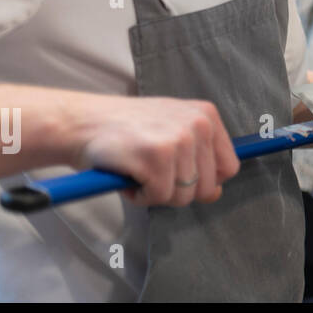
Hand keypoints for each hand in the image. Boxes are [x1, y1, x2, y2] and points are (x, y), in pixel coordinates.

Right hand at [67, 95, 239, 207]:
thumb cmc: (128, 129)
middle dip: (177, 190)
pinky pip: (159, 197)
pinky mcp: (157, 156)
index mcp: (207, 115)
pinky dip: (140, 196)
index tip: (181, 176)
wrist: (83, 122)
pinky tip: (128, 176)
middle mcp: (198, 124)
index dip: (206, 181)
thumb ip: (199, 158)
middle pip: (207, 187)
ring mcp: (179, 140)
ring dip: (156, 193)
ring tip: (139, 170)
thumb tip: (215, 193)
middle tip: (151, 173)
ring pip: (183, 196)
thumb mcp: (172, 131)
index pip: (229, 167)